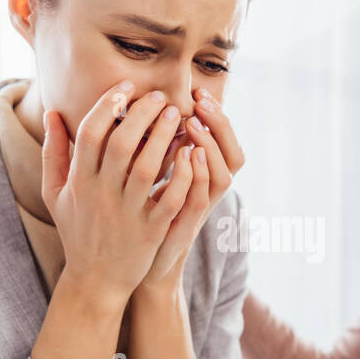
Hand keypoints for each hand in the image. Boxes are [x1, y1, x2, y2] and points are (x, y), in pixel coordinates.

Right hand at [40, 81, 191, 307]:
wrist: (95, 280)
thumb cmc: (77, 230)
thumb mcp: (54, 193)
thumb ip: (53, 152)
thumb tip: (52, 113)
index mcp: (79, 182)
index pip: (89, 134)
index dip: (108, 105)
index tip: (127, 87)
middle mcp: (101, 195)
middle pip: (120, 144)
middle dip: (141, 114)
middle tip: (159, 96)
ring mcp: (127, 213)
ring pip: (147, 167)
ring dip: (163, 137)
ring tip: (176, 115)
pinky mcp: (150, 231)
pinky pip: (170, 198)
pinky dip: (182, 174)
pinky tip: (191, 153)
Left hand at [137, 86, 244, 291]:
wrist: (125, 268)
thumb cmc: (134, 218)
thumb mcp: (144, 178)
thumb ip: (152, 148)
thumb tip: (143, 108)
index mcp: (199, 179)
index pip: (224, 141)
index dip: (218, 116)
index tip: (199, 90)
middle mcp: (206, 194)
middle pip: (234, 154)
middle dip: (220, 124)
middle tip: (201, 100)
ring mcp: (197, 212)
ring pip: (223, 175)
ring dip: (210, 146)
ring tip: (193, 121)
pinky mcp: (181, 228)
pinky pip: (200, 200)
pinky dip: (197, 176)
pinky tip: (187, 153)